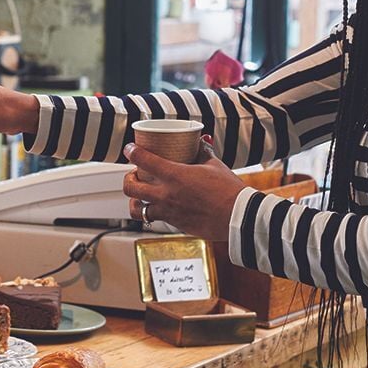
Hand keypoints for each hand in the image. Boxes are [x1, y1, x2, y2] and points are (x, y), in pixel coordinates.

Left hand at [121, 137, 245, 241]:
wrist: (239, 218)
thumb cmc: (229, 191)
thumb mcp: (214, 165)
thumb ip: (202, 152)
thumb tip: (201, 141)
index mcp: (174, 175)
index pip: (142, 160)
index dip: (132, 152)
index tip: (130, 149)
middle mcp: (166, 195)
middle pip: (130, 188)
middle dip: (128, 179)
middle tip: (134, 175)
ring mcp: (169, 212)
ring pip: (137, 210)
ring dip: (136, 202)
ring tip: (141, 196)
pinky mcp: (176, 226)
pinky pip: (156, 220)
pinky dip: (155, 213)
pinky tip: (162, 207)